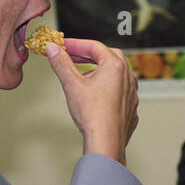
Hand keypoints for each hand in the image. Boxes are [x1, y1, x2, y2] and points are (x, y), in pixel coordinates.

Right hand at [44, 39, 139, 165]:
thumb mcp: (72, 84)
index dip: (76, 44)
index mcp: (115, 66)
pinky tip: (96, 92)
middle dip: (88, 54)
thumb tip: (53, 49)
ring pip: (116, 73)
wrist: (107, 141)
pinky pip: (120, 89)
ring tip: (82, 74)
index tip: (62, 45)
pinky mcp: (130, 105)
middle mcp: (127, 76)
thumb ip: (61, 63)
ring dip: (99, 69)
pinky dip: (107, 85)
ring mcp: (131, 92)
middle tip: (72, 56)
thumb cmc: (93, 114)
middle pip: (108, 56)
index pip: (94, 46)